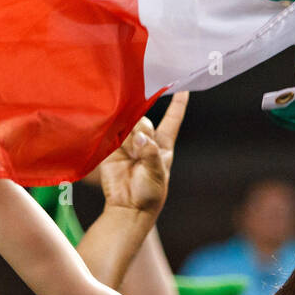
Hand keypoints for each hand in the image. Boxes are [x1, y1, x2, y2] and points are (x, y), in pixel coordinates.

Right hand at [97, 93, 187, 215]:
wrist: (128, 208)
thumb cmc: (149, 193)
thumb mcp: (157, 173)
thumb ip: (150, 152)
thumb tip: (139, 136)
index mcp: (163, 145)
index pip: (172, 120)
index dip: (178, 104)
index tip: (183, 86)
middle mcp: (146, 140)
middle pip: (145, 119)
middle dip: (142, 126)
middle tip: (139, 145)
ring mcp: (127, 143)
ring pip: (128, 123)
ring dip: (128, 132)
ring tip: (129, 153)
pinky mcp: (111, 147)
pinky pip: (112, 131)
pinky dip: (113, 130)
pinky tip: (114, 137)